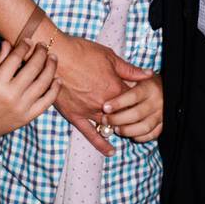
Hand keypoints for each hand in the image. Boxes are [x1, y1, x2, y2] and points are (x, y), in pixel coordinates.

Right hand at [0, 39, 59, 148]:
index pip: (15, 58)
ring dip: (51, 67)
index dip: (24, 46)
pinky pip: (47, 101)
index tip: (28, 40)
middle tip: (43, 45)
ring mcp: (21, 107)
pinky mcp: (28, 117)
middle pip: (33, 68)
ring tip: (53, 57)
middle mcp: (11, 95)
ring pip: (43, 82)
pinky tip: (57, 79)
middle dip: (40, 53)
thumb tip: (9, 41)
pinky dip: (55, 89)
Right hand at [48, 33, 152, 156]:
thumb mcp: (109, 56)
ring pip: (110, 125)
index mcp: (115, 88)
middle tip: (133, 111)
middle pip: (124, 115)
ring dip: (118, 126)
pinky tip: (110, 151)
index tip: (139, 95)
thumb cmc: (82, 52)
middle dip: (130, 114)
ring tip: (125, 126)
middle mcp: (105, 103)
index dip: (138, 97)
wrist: (57, 55)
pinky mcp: (75, 116)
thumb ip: (129, 69)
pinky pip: (90, 134)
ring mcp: (89, 111)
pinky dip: (101, 144)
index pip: (135, 99)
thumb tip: (148, 74)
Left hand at [101, 72, 163, 142]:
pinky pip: (151, 134)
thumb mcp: (138, 75)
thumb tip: (116, 71)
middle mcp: (157, 101)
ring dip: (128, 130)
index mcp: (150, 87)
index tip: (105, 107)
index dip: (118, 103)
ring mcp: (161, 114)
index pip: (133, 96)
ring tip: (116, 129)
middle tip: (105, 120)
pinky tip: (130, 134)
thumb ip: (128, 74)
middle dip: (118, 119)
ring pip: (144, 127)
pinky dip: (140, 137)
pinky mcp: (162, 124)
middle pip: (137, 114)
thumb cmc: (147, 82)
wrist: (167, 89)